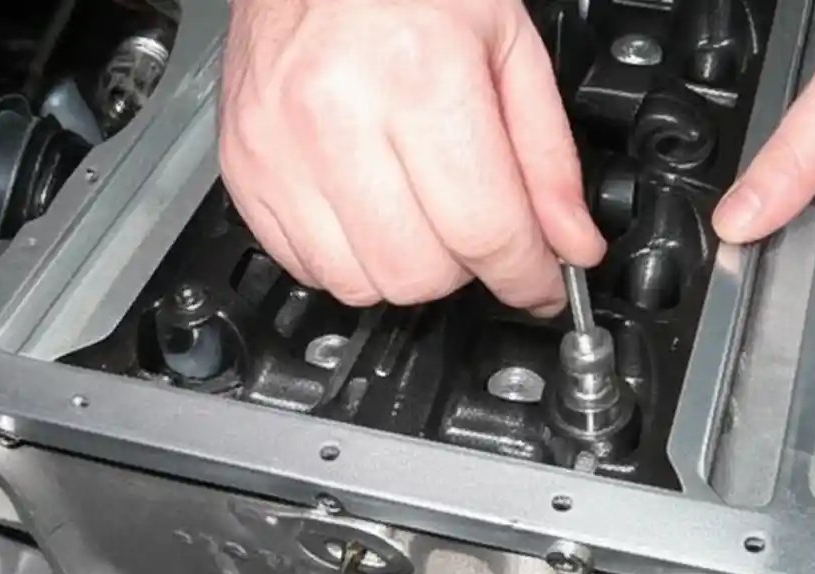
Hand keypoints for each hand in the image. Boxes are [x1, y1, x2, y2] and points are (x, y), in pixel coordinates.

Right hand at [219, 0, 604, 314]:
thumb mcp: (509, 49)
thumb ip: (547, 159)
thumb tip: (570, 245)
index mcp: (419, 77)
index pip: (484, 231)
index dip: (527, 275)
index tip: (541, 284)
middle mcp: (337, 115)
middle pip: (417, 274)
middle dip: (463, 268)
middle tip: (474, 228)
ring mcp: (278, 146)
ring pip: (356, 284)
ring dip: (403, 268)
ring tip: (418, 216)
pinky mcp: (244, 166)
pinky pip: (302, 265)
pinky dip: (346, 257)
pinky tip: (367, 210)